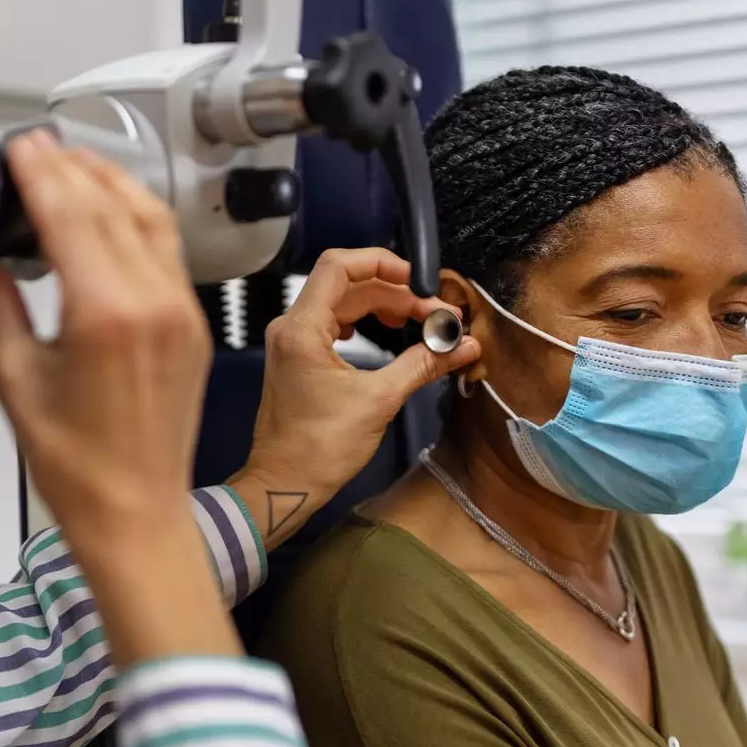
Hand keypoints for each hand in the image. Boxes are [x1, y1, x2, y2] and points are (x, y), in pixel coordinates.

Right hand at [0, 132, 235, 663]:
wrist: (136, 513)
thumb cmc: (76, 466)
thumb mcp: (15, 378)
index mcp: (105, 314)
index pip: (71, 214)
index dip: (41, 172)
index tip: (20, 146)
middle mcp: (154, 302)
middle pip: (112, 205)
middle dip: (73, 167)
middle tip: (38, 146)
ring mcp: (182, 311)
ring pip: (152, 218)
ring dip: (113, 182)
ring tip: (74, 164)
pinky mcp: (195, 324)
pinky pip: (169, 251)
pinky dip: (138, 217)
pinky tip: (112, 211)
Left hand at [231, 248, 481, 548]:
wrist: (284, 483)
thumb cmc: (319, 448)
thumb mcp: (379, 400)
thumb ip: (422, 365)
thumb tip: (462, 346)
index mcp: (302, 329)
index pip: (339, 266)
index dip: (382, 263)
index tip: (417, 279)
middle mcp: (291, 328)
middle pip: (346, 285)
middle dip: (393, 293)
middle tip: (433, 315)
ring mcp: (291, 343)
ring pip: (341, 303)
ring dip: (381, 307)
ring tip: (416, 322)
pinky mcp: (297, 359)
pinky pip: (332, 323)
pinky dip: (363, 322)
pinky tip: (384, 333)